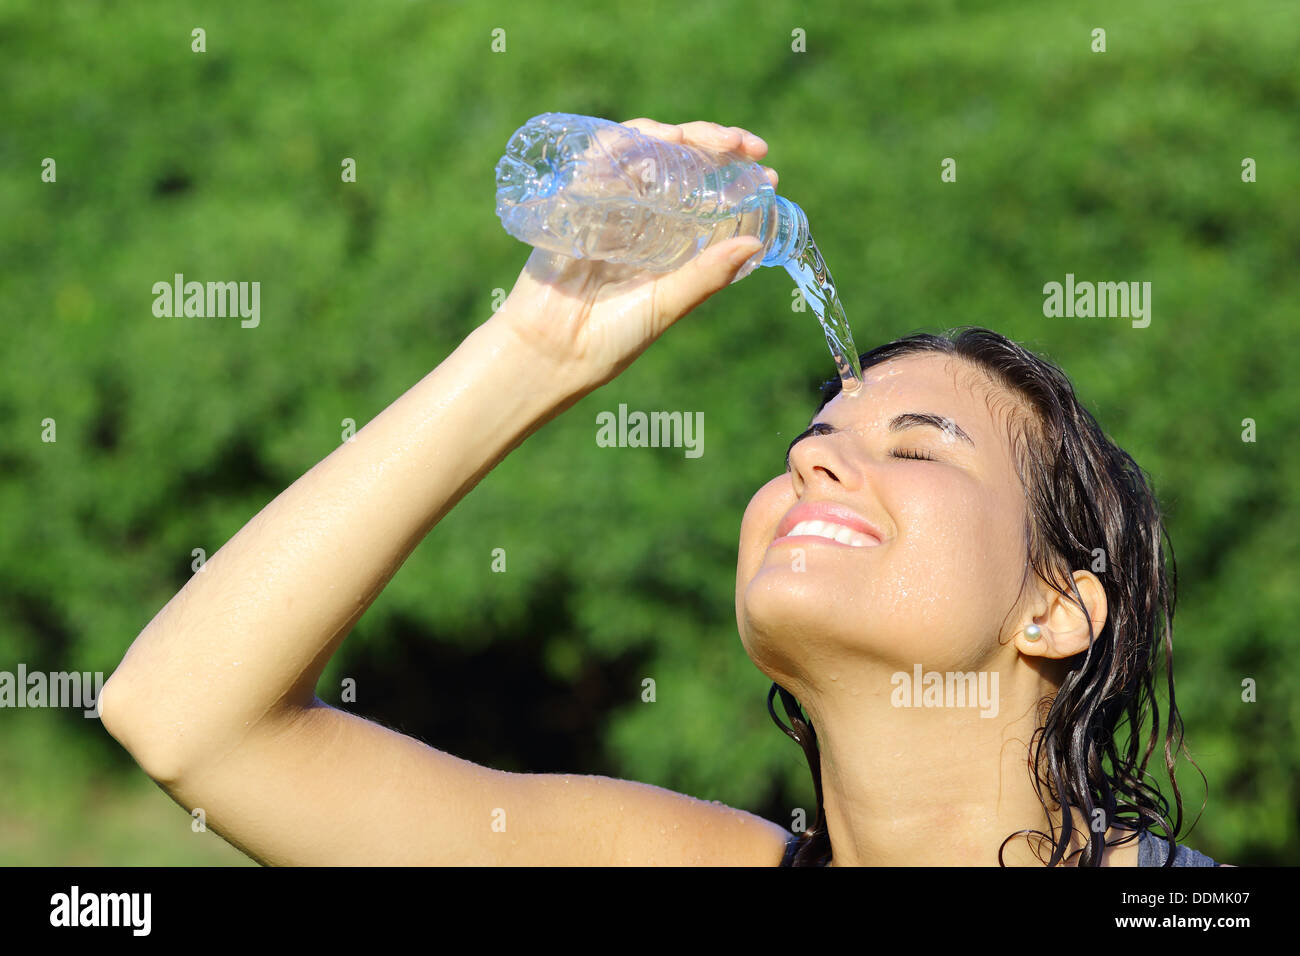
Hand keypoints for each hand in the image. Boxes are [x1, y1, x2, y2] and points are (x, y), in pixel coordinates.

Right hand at [495, 118, 778, 390]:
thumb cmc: (610, 339)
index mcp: (670, 239)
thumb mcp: (667, 305)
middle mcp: (641, 214)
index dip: (735, 174)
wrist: (551, 353)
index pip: (707, 191)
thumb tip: (755, 244)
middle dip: (711, 142)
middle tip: (742, 145)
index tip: (766, 167)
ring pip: (640, 149)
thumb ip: (706, 276)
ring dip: (670, 134)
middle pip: (678, 159)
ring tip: (696, 140)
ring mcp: (608, 204)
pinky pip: (596, 160)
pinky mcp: (574, 201)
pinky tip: (646, 144)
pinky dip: (621, 144)